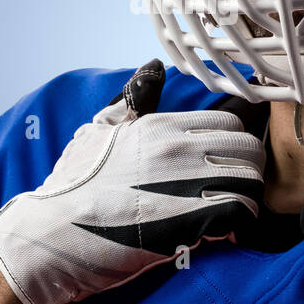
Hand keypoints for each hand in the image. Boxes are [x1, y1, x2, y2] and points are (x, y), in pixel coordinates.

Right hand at [0, 59, 263, 303]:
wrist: (50, 236)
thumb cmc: (73, 186)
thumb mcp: (98, 131)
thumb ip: (134, 99)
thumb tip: (155, 67)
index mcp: (160, 126)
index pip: (230, 122)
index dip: (233, 145)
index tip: (223, 164)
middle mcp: (178, 149)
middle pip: (249, 149)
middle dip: (248, 170)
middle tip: (233, 190)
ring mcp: (185, 184)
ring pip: (252, 180)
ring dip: (248, 198)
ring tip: (230, 213)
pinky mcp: (189, 222)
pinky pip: (241, 212)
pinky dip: (240, 223)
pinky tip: (222, 231)